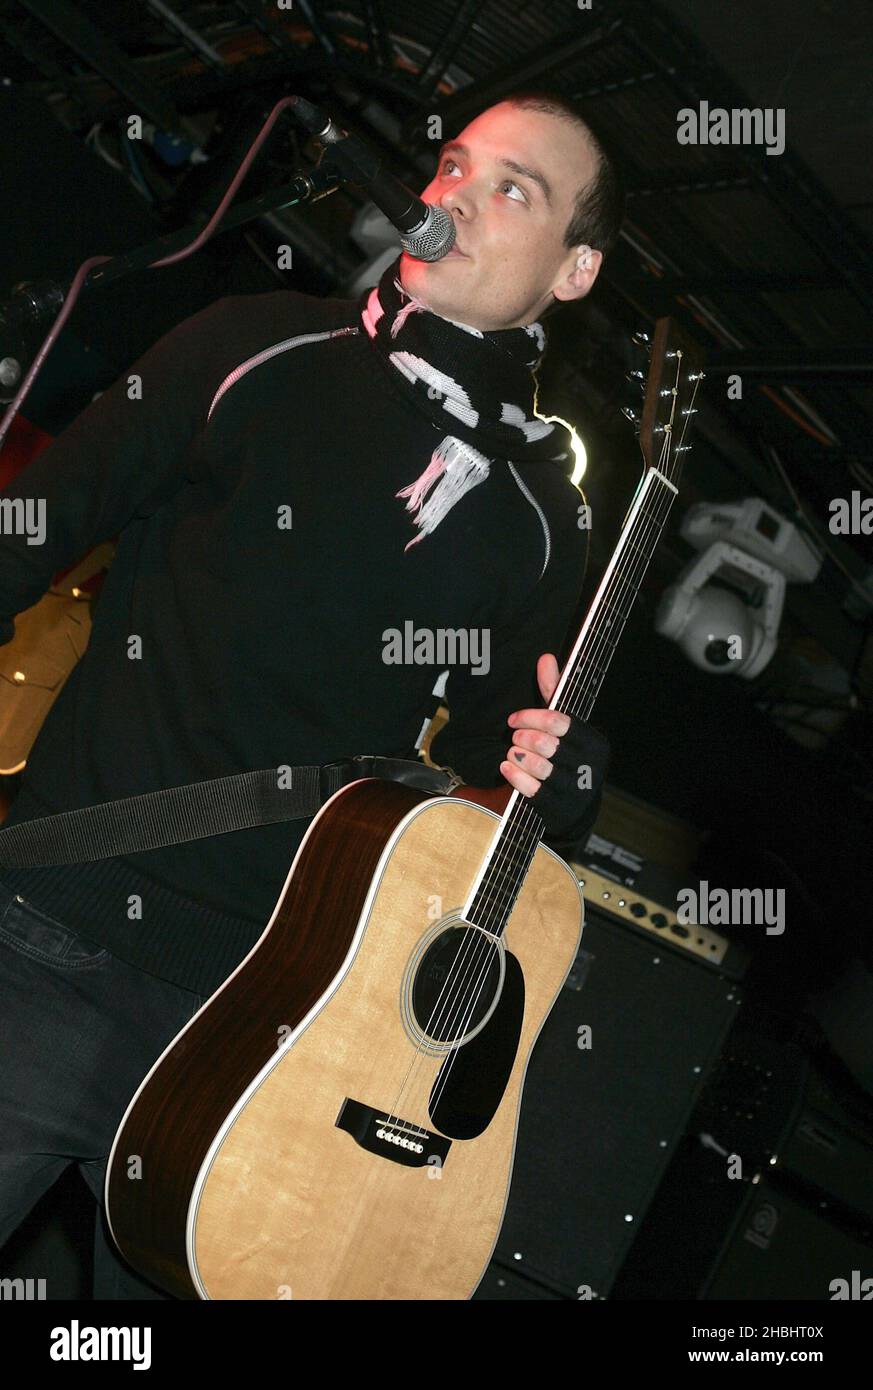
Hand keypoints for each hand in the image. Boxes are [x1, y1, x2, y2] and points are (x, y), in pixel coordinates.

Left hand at [501, 653, 608, 836]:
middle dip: (521, 737)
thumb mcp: (564, 723)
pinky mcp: (558, 807)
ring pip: (536, 765)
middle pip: (545, 742)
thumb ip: (554, 691)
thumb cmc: (567, 755)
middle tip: (513, 738)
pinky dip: (513, 775)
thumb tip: (545, 657)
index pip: (557, 721)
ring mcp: (575, 789)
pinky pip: (530, 788)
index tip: (514, 719)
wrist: (577, 805)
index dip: (530, 717)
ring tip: (511, 752)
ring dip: (516, 756)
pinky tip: (505, 767)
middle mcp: (590, 766)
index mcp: (594, 742)